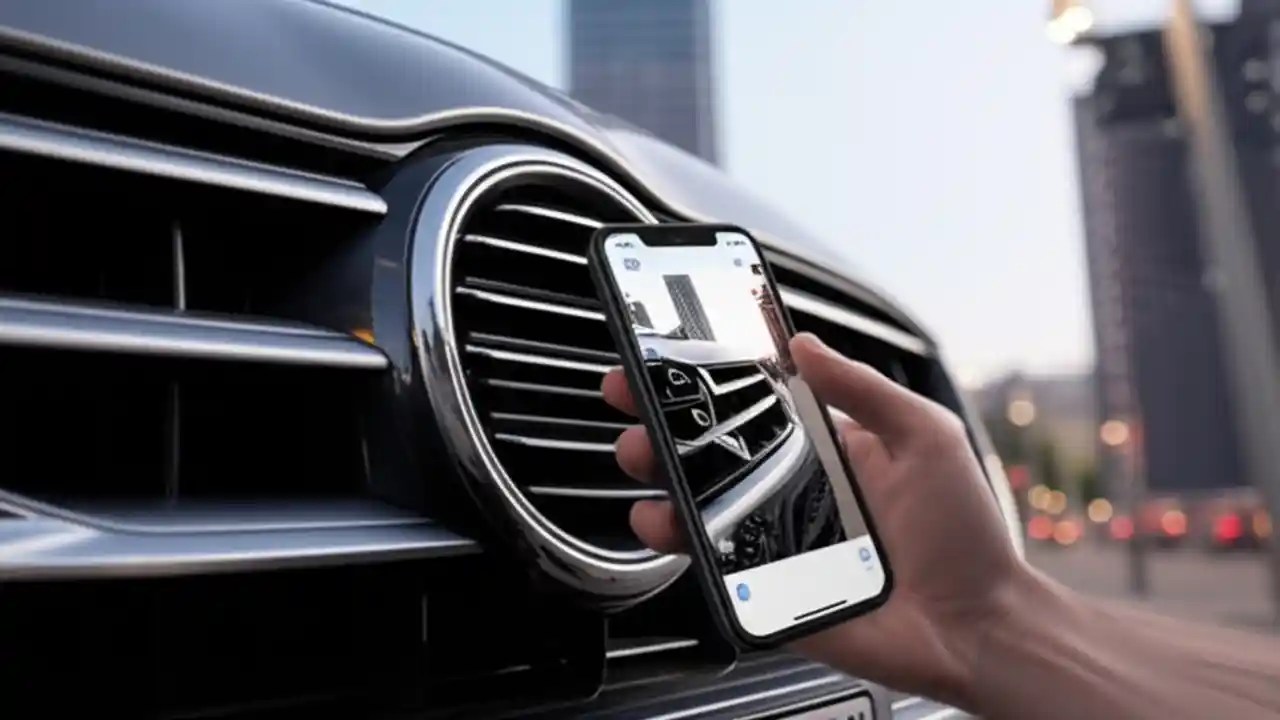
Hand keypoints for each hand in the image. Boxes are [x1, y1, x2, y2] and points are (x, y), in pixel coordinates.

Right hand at [601, 333, 1026, 706]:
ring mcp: (775, 540)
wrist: (976, 626)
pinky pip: (710, 563)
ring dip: (658, 476)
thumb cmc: (965, 534)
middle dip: (664, 422)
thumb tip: (803, 344)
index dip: (711, 380)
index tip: (671, 354)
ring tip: (639, 455)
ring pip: (699, 505)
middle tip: (633, 397)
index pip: (757, 406)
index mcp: (828, 448)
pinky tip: (662, 519)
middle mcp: (793, 491)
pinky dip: (677, 541)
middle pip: (713, 452)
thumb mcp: (924, 436)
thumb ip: (865, 388)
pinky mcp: (767, 588)